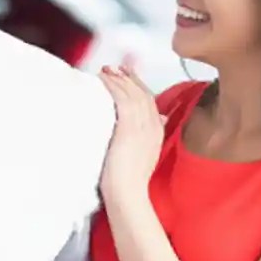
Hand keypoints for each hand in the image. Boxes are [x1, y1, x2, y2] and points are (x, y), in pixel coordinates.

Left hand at [96, 65, 164, 206]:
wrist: (128, 193)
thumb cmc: (128, 182)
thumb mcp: (141, 156)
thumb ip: (143, 140)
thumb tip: (141, 129)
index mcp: (157, 132)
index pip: (151, 102)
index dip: (139, 86)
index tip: (128, 76)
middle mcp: (153, 126)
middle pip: (144, 94)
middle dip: (130, 78)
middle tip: (116, 67)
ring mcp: (143, 126)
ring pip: (133, 93)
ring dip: (119, 79)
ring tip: (107, 69)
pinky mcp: (129, 128)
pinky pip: (122, 99)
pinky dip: (113, 86)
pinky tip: (103, 80)